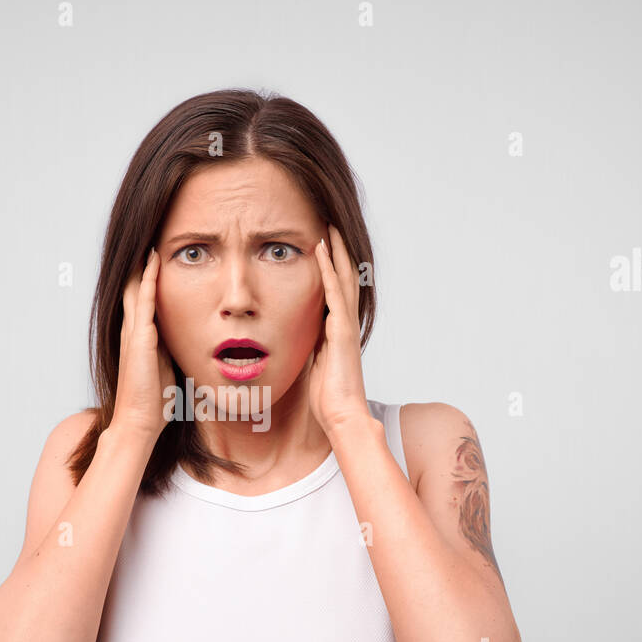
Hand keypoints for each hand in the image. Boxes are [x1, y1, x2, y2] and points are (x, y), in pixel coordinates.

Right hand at [111, 247, 175, 440]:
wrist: (140, 422)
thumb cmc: (154, 403)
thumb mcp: (168, 368)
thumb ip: (172, 352)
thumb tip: (190, 343)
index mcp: (140, 338)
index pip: (143, 299)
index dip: (149, 277)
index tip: (158, 256)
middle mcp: (132, 330)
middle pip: (135, 287)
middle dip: (141, 264)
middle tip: (149, 237)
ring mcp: (133, 332)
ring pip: (136, 287)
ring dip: (143, 263)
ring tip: (150, 237)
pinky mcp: (139, 337)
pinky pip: (145, 300)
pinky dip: (149, 277)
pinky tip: (154, 259)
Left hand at [307, 224, 370, 438]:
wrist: (341, 416)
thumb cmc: (327, 399)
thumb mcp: (313, 366)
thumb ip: (310, 349)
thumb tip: (295, 341)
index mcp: (337, 331)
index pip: (336, 291)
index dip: (331, 268)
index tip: (320, 246)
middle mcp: (345, 324)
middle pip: (345, 278)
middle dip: (338, 252)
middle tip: (330, 225)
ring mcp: (346, 325)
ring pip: (344, 279)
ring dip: (335, 252)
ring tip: (328, 227)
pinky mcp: (342, 331)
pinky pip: (334, 293)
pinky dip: (328, 269)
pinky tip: (320, 250)